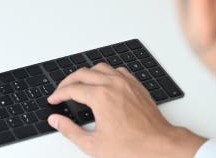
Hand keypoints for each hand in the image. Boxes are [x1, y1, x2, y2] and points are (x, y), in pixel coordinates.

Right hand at [46, 63, 205, 157]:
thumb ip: (70, 131)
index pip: (72, 89)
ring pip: (99, 68)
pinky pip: (117, 71)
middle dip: (68, 81)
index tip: (54, 99)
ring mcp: (126, 83)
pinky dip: (105, 73)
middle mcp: (112, 84)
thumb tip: (56, 120)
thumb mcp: (94, 145)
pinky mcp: (136, 86)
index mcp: (100, 97)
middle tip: (62, 91)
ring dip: (86, 74)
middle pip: (82, 73)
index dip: (59, 94)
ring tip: (79, 83)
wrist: (161, 147)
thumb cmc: (134, 147)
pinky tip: (103, 81)